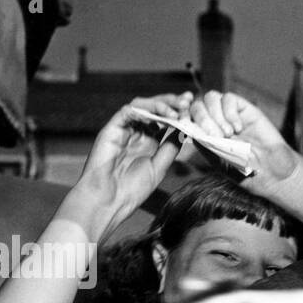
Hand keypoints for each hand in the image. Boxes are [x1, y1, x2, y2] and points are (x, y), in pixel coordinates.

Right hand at [75, 94, 190, 228]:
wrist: (108, 201)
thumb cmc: (132, 189)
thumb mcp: (159, 167)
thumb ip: (170, 148)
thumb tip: (184, 130)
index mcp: (149, 143)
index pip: (165, 121)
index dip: (179, 113)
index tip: (193, 109)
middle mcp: (137, 133)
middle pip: (155, 110)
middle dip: (172, 103)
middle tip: (187, 101)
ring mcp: (124, 130)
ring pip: (142, 106)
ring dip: (160, 105)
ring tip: (175, 110)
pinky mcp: (112, 129)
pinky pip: (127, 112)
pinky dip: (143, 110)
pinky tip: (159, 115)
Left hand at [187, 89, 298, 189]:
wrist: (271, 171)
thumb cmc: (245, 170)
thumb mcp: (219, 161)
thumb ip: (205, 144)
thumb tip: (190, 129)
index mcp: (204, 134)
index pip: (187, 117)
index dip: (183, 115)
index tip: (183, 122)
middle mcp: (215, 121)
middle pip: (197, 105)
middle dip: (202, 118)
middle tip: (216, 135)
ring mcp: (228, 114)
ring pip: (210, 98)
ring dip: (216, 114)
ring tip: (229, 134)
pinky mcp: (243, 109)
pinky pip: (229, 98)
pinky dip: (230, 112)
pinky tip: (238, 128)